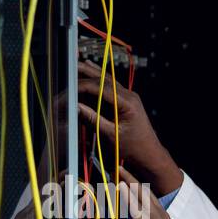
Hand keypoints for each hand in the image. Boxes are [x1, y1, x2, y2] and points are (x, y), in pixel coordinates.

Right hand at [77, 60, 182, 196]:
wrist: (149, 154)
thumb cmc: (133, 148)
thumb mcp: (111, 135)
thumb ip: (93, 120)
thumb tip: (75, 106)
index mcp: (128, 103)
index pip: (101, 87)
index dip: (82, 86)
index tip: (68, 88)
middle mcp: (130, 96)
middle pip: (104, 79)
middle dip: (85, 74)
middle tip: (68, 68)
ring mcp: (129, 97)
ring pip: (107, 79)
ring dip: (92, 72)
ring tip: (76, 64)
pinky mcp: (126, 100)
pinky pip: (111, 85)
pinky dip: (99, 78)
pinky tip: (91, 69)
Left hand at [117, 165, 194, 218]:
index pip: (153, 203)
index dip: (142, 193)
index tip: (134, 186)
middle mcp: (162, 216)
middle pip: (146, 193)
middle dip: (134, 180)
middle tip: (123, 170)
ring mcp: (154, 218)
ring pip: (140, 194)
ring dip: (129, 181)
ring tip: (119, 170)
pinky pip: (134, 204)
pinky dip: (126, 193)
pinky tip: (119, 183)